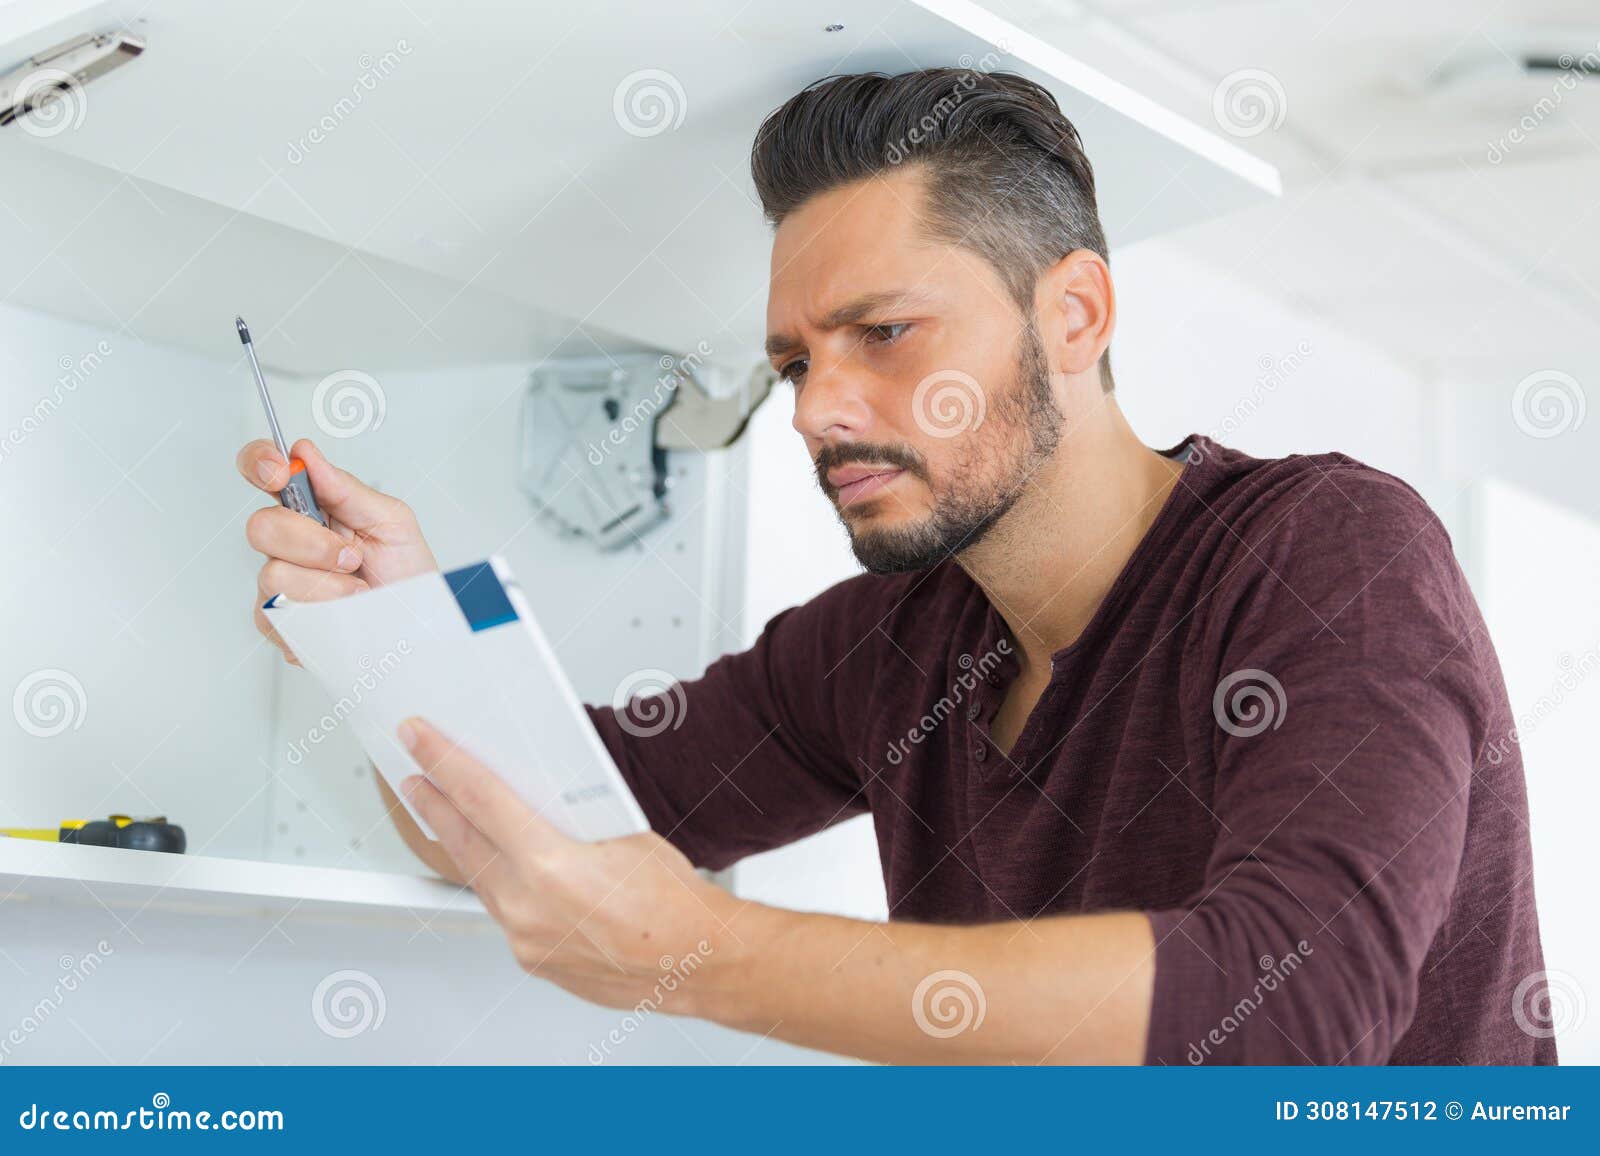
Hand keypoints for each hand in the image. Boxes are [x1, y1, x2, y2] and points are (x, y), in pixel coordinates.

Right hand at [238, 438, 438, 663]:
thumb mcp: (392, 522)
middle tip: (350, 556)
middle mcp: (289, 543)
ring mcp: (278, 582)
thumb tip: (308, 456)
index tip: (280, 471)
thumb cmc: (406, 575)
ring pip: (274, 574)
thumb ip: (348, 489)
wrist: (414, 627)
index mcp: (313, 508)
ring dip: (328, 584)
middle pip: (260, 526)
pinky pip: (281, 613)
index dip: (259, 462)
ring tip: (357, 590)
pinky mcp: (278, 622)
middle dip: (311, 542)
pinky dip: (324, 613)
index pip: (264, 472)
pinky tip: (342, 614)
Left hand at [397, 717, 738, 1014]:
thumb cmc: (674, 900)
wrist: (696, 961)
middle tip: (413, 772)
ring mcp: (525, 940)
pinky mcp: (531, 959)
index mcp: (549, 866)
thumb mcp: (622, 832)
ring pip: (479, 879)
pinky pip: (502, 911)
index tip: (419, 739)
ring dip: (460, 843)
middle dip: (434, 801)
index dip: (443, 761)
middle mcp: (528, 907)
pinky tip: (494, 866)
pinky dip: (496, 883)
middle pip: (464, 840)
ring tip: (442, 814)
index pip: (480, 798)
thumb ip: (567, 819)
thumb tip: (534, 798)